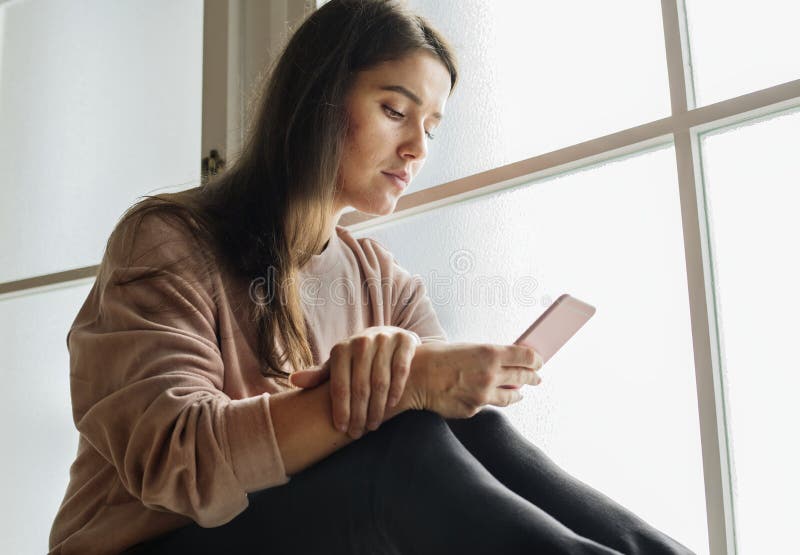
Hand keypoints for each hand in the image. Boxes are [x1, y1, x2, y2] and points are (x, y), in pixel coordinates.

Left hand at [289, 326, 420, 438]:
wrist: (391, 336)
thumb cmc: (359, 357)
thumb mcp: (339, 364)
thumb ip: (320, 374)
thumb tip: (293, 380)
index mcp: (342, 348)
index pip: (339, 385)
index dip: (340, 409)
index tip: (342, 429)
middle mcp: (362, 341)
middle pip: (360, 386)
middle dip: (358, 414)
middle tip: (358, 433)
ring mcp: (385, 339)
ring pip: (380, 381)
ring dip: (377, 407)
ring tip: (373, 425)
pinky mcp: (405, 341)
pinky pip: (400, 370)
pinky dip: (396, 389)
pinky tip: (393, 406)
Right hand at [400, 342, 543, 418]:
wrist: (414, 378)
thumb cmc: (437, 358)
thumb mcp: (467, 349)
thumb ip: (489, 356)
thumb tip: (508, 362)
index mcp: (490, 353)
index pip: (526, 357)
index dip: (536, 360)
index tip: (539, 362)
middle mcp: (490, 374)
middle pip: (523, 377)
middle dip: (532, 377)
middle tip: (536, 377)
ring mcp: (483, 395)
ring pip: (511, 396)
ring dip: (517, 393)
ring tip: (520, 392)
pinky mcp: (474, 409)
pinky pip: (488, 405)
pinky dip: (490, 400)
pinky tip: (487, 396)